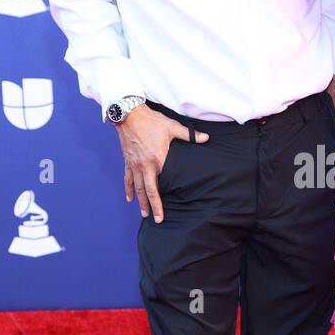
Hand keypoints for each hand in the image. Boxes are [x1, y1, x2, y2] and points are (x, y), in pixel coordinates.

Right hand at [117, 105, 208, 223]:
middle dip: (153, 206)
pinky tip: (129, 198)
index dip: (163, 199)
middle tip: (157, 220)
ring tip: (144, 214)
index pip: (161, 184)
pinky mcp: (127, 161)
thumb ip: (190, 135)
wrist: (129, 115)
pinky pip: (128, 179)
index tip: (167, 210)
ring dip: (141, 201)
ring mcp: (134, 164)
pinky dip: (128, 189)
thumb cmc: (152, 121)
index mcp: (157, 159)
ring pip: (137, 187)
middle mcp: (144, 165)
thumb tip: (207, 138)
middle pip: (148, 191)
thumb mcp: (173, 127)